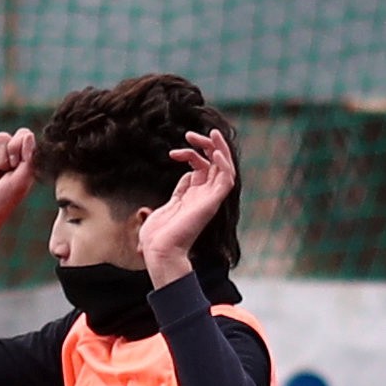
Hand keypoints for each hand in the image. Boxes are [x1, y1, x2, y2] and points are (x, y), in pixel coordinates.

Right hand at [0, 128, 36, 254]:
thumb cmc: (1, 203)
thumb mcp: (20, 182)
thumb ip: (29, 158)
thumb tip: (29, 135)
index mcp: (26, 160)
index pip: (23, 134)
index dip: (15, 146)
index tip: (14, 165)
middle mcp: (11, 155)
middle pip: (2, 136)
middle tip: (0, 178)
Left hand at [135, 126, 237, 288]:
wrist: (160, 251)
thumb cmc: (158, 235)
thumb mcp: (169, 205)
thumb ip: (180, 191)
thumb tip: (186, 177)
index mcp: (195, 196)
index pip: (201, 168)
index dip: (190, 154)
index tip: (173, 154)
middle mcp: (205, 196)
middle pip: (214, 164)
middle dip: (206, 146)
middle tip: (190, 135)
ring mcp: (210, 199)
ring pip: (225, 168)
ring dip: (219, 149)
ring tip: (210, 134)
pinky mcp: (212, 203)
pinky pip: (226, 179)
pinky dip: (224, 163)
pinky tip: (215, 151)